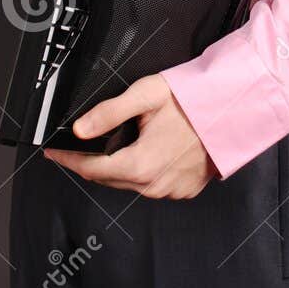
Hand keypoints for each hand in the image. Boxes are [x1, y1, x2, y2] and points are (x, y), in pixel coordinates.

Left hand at [43, 74, 217, 198]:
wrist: (235, 111)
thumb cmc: (195, 100)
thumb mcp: (145, 96)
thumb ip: (108, 113)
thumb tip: (79, 129)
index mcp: (140, 164)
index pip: (90, 169)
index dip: (67, 160)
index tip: (53, 153)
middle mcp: (154, 185)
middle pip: (108, 178)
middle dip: (90, 163)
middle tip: (80, 146)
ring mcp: (171, 191)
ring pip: (130, 183)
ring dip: (118, 168)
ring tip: (116, 145)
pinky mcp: (185, 190)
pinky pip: (153, 185)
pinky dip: (143, 173)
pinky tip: (148, 152)